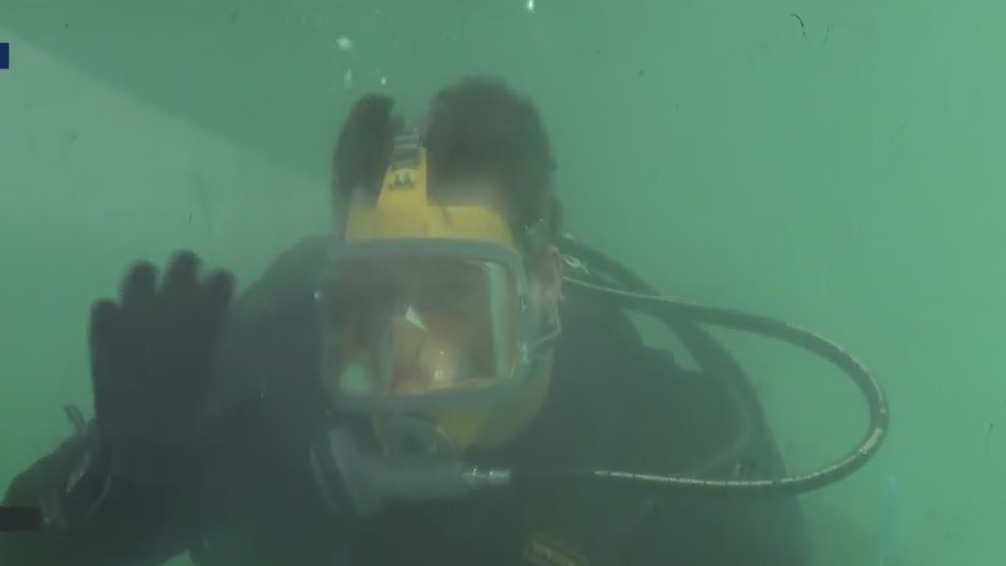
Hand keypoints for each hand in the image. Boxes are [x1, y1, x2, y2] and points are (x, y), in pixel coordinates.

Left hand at [89, 251, 234, 484]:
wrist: (129, 463)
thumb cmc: (184, 442)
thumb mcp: (227, 423)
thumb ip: (244, 400)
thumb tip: (262, 384)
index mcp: (201, 338)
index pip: (215, 291)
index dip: (221, 282)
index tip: (225, 279)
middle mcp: (167, 324)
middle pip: (178, 273)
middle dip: (187, 269)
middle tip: (192, 269)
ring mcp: (129, 330)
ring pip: (137, 281)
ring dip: (146, 278)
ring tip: (151, 280)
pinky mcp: (102, 346)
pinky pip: (103, 312)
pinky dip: (111, 311)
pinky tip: (115, 312)